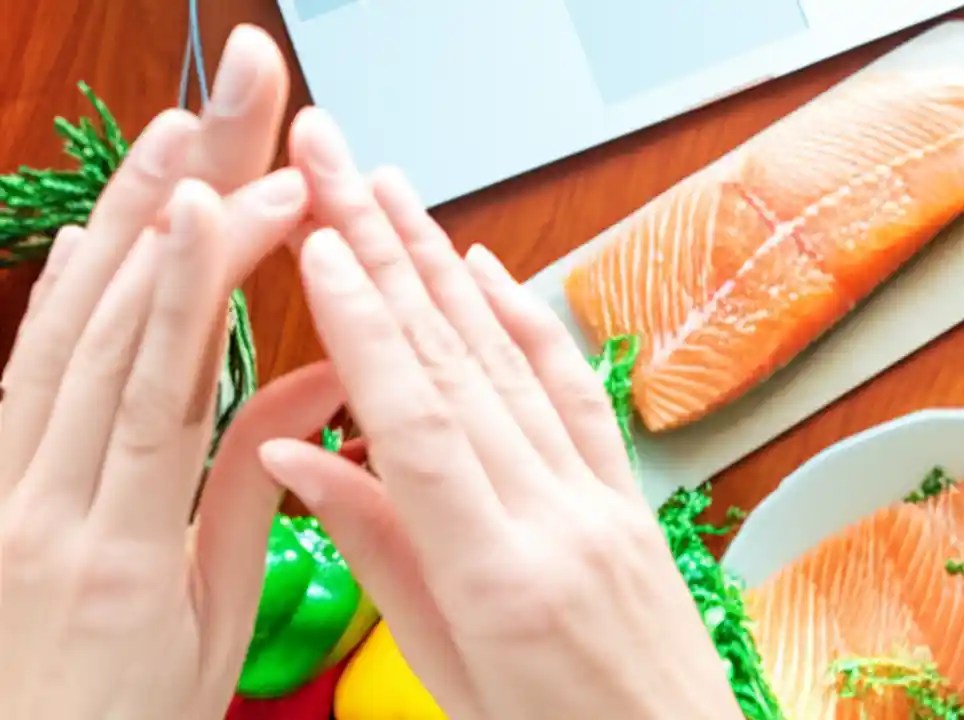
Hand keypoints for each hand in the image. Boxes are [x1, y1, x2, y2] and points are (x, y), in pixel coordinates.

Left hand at [0, 27, 332, 719]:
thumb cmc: (122, 717)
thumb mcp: (212, 626)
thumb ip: (260, 493)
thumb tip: (325, 391)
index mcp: (122, 550)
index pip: (168, 389)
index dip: (203, 284)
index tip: (243, 196)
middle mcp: (43, 502)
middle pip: (113, 329)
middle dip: (176, 207)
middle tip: (230, 115)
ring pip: (60, 333)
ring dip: (121, 224)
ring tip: (174, 137)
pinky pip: (20, 371)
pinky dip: (60, 293)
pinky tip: (94, 234)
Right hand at [258, 109, 739, 718]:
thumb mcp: (443, 672)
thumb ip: (377, 554)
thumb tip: (301, 455)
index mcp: (498, 578)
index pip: (419, 426)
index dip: (366, 328)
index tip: (322, 245)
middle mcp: (558, 520)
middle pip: (459, 367)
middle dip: (390, 255)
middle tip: (338, 169)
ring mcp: (603, 500)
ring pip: (512, 364)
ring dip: (445, 268)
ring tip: (393, 193)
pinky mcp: (629, 496)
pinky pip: (577, 395)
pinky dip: (529, 325)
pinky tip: (486, 270)